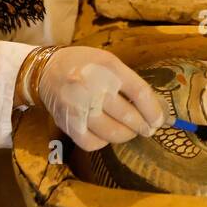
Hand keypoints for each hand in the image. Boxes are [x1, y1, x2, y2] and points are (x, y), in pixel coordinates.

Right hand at [36, 46, 170, 150]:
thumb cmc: (84, 64)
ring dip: (126, 135)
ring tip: (129, 132)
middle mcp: (93, 88)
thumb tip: (154, 109)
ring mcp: (79, 108)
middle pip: (128, 116)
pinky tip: (107, 134)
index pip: (140, 93)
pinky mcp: (67, 124)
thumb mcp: (109, 63)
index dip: (154, 111)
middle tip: (148, 129)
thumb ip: (129, 82)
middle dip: (143, 126)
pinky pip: (92, 143)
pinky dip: (104, 142)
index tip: (160, 120)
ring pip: (112, 133)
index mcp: (108, 68)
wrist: (46, 70)